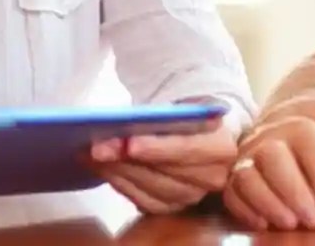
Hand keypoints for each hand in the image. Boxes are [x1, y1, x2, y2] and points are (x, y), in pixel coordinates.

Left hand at [88, 119, 236, 214]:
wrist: (200, 134)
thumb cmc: (187, 116)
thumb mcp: (181, 106)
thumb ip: (162, 115)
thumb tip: (124, 121)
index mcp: (221, 145)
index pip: (187, 148)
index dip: (157, 148)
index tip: (129, 142)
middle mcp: (213, 177)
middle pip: (166, 173)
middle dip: (128, 161)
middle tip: (97, 148)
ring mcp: (194, 196)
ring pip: (152, 190)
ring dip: (119, 172)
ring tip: (92, 155)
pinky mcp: (174, 207)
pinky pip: (144, 201)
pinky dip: (120, 184)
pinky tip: (101, 168)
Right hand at [224, 100, 314, 231]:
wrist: (283, 143)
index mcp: (301, 129)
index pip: (312, 149)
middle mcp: (269, 138)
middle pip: (274, 157)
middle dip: (295, 193)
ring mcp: (247, 158)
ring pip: (248, 175)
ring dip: (269, 203)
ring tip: (291, 224)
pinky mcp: (232, 179)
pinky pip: (231, 192)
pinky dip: (246, 210)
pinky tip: (265, 225)